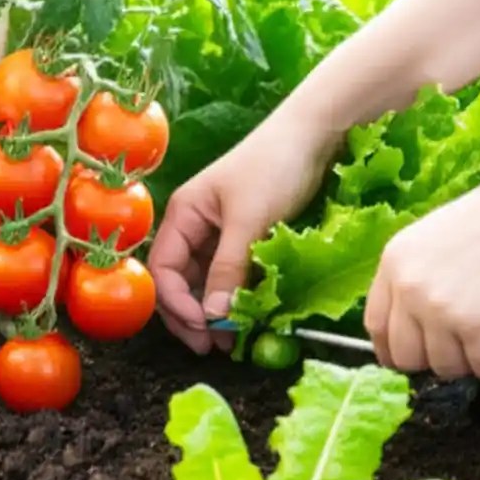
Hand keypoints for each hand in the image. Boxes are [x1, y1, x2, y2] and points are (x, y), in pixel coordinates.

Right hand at [148, 112, 335, 353]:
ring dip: (213, 313)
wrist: (316, 133)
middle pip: (178, 282)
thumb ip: (229, 269)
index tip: (203, 328)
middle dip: (190, 315)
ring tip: (229, 341)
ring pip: (205, 283)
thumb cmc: (274, 166)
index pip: (164, 270)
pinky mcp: (244, 239)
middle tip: (210, 346)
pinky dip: (234, 299)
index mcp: (183, 215)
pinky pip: (230, 277)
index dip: (177, 303)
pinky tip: (246, 317)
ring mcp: (219, 234)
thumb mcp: (249, 221)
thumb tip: (214, 317)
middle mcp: (194, 227)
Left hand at [364, 179, 479, 380]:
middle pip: (406, 357)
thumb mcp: (436, 239)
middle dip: (434, 359)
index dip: (393, 349)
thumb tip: (410, 328)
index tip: (409, 358)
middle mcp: (411, 289)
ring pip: (446, 367)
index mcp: (395, 263)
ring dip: (471, 359)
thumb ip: (416, 278)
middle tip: (463, 345)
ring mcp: (443, 312)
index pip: (376, 326)